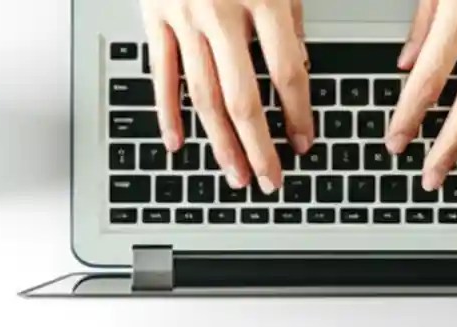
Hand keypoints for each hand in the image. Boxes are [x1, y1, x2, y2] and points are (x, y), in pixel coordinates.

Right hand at [140, 0, 314, 192]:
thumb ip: (289, 15)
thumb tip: (299, 67)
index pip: (286, 73)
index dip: (298, 114)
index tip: (303, 142)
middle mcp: (220, 11)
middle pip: (242, 99)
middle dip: (257, 148)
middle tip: (268, 179)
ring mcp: (183, 16)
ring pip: (202, 95)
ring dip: (220, 143)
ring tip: (234, 173)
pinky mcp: (153, 15)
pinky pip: (161, 74)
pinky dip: (168, 113)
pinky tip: (178, 142)